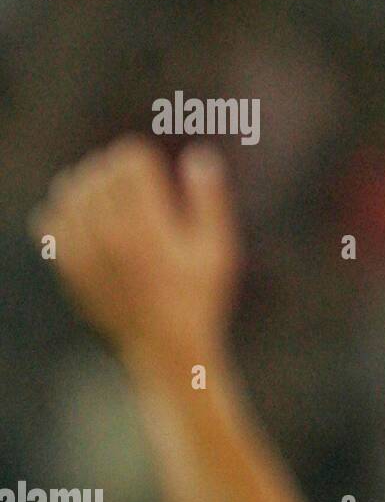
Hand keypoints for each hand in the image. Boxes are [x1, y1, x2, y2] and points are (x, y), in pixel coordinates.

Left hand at [30, 138, 239, 363]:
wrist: (164, 345)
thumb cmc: (199, 295)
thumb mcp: (218, 248)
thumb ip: (210, 200)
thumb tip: (199, 156)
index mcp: (149, 225)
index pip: (128, 161)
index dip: (142, 160)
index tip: (154, 172)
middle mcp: (110, 234)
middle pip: (99, 171)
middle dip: (118, 169)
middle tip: (135, 182)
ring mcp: (84, 250)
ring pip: (70, 190)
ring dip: (90, 185)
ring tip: (110, 195)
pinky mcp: (67, 265)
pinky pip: (49, 218)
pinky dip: (64, 209)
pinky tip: (85, 216)